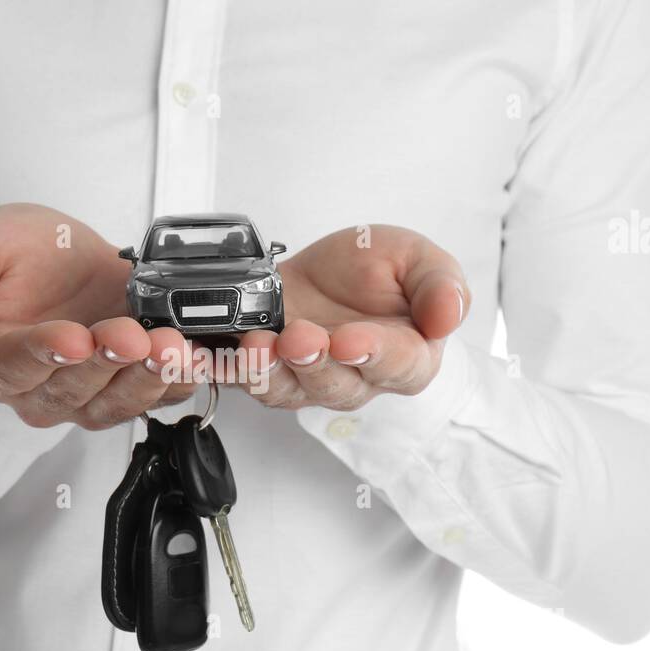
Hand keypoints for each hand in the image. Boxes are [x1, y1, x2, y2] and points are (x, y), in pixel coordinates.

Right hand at [0, 203, 196, 428]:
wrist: (58, 261)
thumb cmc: (11, 260)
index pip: (11, 367)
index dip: (43, 354)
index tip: (73, 338)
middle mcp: (36, 392)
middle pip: (71, 388)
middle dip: (107, 362)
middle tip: (133, 334)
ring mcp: (86, 397)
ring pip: (117, 402)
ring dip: (149, 377)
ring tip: (173, 346)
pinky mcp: (130, 389)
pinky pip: (158, 397)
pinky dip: (182, 380)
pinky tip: (199, 357)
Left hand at [235, 225, 469, 409]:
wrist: (324, 270)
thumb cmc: (376, 268)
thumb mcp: (418, 260)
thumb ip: (440, 285)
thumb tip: (450, 318)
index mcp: (406, 356)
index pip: (396, 366)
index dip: (372, 355)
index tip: (351, 340)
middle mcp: (356, 380)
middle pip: (336, 386)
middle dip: (313, 363)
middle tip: (298, 337)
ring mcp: (305, 380)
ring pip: (286, 390)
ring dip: (267, 371)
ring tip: (255, 342)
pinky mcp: (263, 371)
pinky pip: (239, 378)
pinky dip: (218, 366)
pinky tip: (200, 351)